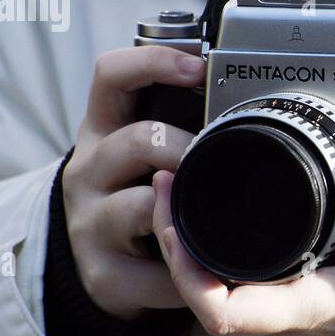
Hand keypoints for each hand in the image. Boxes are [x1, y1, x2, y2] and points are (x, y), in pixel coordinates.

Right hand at [62, 45, 204, 318]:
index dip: (153, 62)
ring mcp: (91, 223)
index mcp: (103, 130)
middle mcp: (89, 170)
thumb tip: (245, 94)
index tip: (199, 66)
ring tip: (216, 217)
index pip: (112, 76)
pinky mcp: (103, 273)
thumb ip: (176, 121)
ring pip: (140, 206)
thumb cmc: (134, 193)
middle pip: (137, 140)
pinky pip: (154, 272)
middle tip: (224, 158)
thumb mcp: (141, 151)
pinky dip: (189, 272)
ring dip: (185, 210)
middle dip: (187, 147)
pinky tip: (210, 270)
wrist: (100, 263)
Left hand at [151, 154, 334, 335]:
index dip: (186, 273)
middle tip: (169, 181)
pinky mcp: (285, 304)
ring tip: (181, 190)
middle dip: (173, 241)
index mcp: (308, 307)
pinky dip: (212, 252)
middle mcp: (285, 319)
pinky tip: (211, 216)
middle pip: (200, 297)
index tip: (175, 218)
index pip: (222, 313)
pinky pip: (231, 285)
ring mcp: (281, 316)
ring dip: (187, 246)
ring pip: (210, 291)